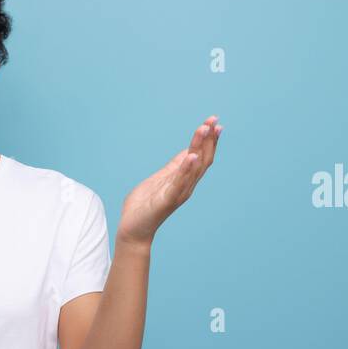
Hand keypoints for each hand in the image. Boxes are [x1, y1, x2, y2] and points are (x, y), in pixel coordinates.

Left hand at [116, 115, 221, 246]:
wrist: (133, 228)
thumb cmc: (145, 204)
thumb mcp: (161, 178)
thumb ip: (174, 166)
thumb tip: (188, 151)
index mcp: (183, 179)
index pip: (200, 156)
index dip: (208, 140)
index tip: (214, 122)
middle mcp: (186, 186)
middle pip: (202, 159)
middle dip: (208, 139)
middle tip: (214, 120)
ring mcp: (178, 193)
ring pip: (194, 168)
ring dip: (199, 147)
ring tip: (204, 130)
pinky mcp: (167, 200)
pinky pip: (179, 183)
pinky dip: (186, 170)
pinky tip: (190, 157)